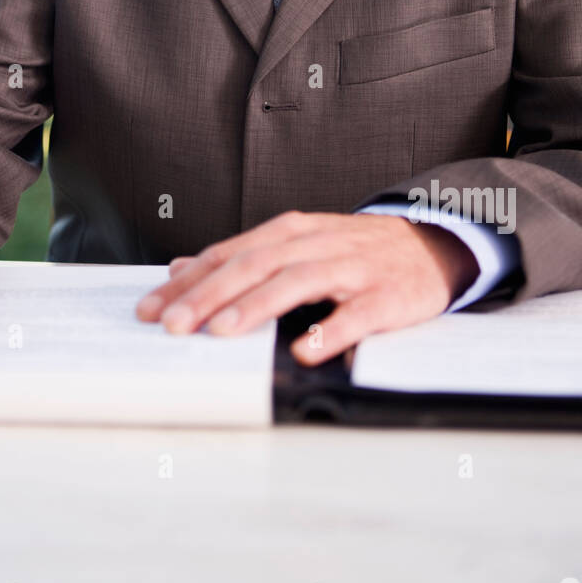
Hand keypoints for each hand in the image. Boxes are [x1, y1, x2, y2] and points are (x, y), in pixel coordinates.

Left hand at [135, 211, 478, 365]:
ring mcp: (353, 268)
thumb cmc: (352, 251)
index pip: (229, 254)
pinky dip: (331, 332)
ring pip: (298, 281)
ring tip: (222, 331)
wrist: (431, 244)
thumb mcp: (296, 244)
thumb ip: (240, 257)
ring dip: (257, 305)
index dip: (189, 281)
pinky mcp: (387, 296)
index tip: (150, 308)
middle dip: (209, 294)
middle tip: (172, 324)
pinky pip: (358, 314)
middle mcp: (316, 244)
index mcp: (290, 232)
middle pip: (255, 264)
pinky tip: (305, 350)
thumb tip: (179, 270)